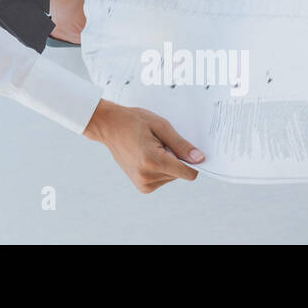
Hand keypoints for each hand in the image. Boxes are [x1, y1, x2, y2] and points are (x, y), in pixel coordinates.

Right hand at [83, 99, 203, 192]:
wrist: (108, 125)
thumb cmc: (133, 121)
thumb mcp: (161, 126)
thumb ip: (181, 145)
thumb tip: (199, 159)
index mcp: (152, 161)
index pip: (188, 173)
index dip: (192, 161)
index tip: (185, 149)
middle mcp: (147, 176)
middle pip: (180, 174)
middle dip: (175, 159)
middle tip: (159, 143)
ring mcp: (143, 183)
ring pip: (172, 177)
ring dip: (167, 164)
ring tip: (150, 148)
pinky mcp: (141, 186)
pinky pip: (162, 180)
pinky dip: (160, 169)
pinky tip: (147, 156)